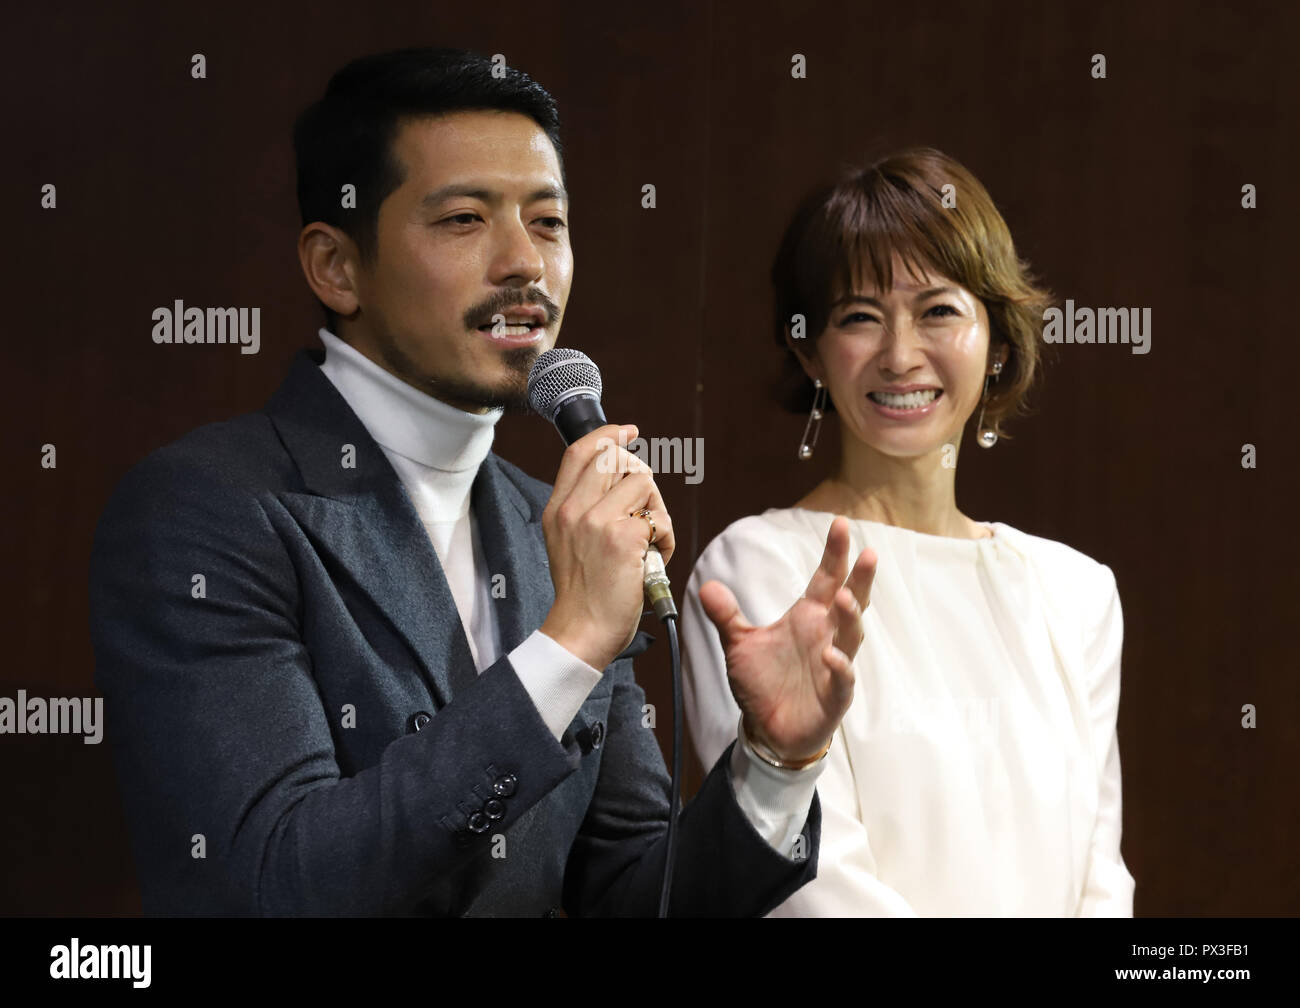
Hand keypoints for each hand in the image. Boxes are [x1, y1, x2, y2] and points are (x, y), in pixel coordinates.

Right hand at [540, 423, 675, 670]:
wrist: (582, 631)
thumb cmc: (584, 594)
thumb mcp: (569, 543)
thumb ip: (585, 509)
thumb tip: (621, 478)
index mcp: (558, 509)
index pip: (580, 452)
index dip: (607, 434)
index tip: (628, 431)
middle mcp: (573, 510)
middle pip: (616, 459)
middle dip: (641, 478)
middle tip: (645, 513)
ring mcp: (597, 521)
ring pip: (643, 481)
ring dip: (657, 511)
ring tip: (649, 543)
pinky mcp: (623, 537)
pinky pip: (658, 517)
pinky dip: (666, 537)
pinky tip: (654, 558)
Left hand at [698, 516, 874, 762]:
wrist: (768, 730)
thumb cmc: (762, 683)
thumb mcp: (739, 644)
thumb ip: (727, 615)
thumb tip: (707, 585)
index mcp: (808, 618)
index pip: (826, 579)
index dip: (835, 554)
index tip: (841, 524)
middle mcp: (826, 636)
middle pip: (850, 602)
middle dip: (860, 579)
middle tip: (868, 554)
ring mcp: (834, 666)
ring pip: (850, 637)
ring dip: (851, 617)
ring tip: (845, 596)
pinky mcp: (834, 696)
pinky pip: (842, 679)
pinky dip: (839, 667)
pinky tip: (830, 655)